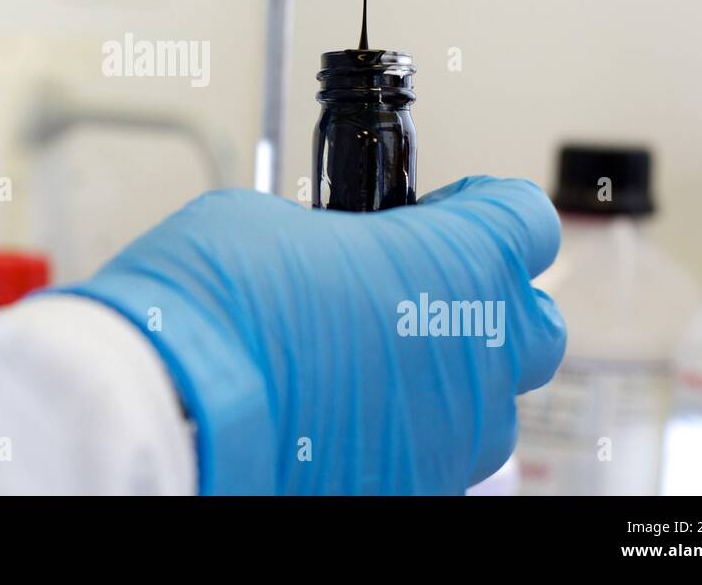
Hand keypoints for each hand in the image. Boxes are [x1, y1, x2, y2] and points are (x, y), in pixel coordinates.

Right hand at [64, 177, 566, 494]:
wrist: (171, 408)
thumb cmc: (215, 306)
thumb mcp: (272, 224)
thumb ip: (338, 238)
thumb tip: (336, 256)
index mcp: (457, 267)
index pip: (525, 219)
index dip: (485, 209)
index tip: (451, 212)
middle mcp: (476, 358)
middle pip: (530, 325)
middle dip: (484, 305)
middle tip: (412, 292)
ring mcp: (449, 441)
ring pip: (481, 404)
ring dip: (442, 378)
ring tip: (364, 364)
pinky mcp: (408, 491)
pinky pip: (430, 455)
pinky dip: (397, 432)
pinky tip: (336, 414)